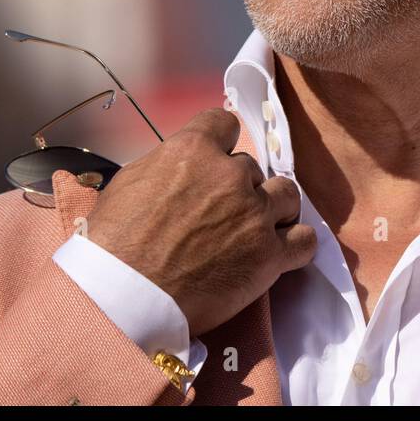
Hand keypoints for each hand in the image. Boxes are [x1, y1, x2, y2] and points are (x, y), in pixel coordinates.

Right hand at [84, 107, 317, 335]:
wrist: (125, 297)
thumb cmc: (114, 244)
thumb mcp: (130, 182)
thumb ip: (165, 164)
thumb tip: (180, 166)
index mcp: (193, 151)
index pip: (225, 123)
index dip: (220, 144)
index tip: (216, 160)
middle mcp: (230, 175)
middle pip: (251, 167)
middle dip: (238, 187)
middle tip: (219, 213)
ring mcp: (254, 214)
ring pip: (287, 194)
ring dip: (273, 208)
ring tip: (256, 228)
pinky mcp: (269, 254)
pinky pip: (305, 240)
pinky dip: (296, 244)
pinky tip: (281, 251)